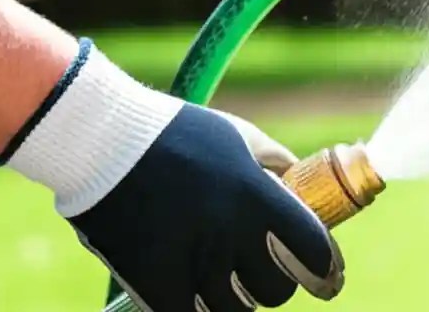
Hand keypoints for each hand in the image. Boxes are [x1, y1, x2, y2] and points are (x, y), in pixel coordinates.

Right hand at [0, 39, 342, 311]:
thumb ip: (275, 163)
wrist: (103, 141)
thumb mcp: (240, 136)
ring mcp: (192, 261)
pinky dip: (198, 310)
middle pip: (276, 290)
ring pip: (235, 310)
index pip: (312, 249)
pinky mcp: (154, 282)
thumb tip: (300, 181)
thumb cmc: (177, 134)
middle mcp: (230, 233)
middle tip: (267, 277)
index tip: (326, 276)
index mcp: (258, 197)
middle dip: (277, 286)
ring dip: (237, 302)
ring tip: (230, 288)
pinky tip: (196, 298)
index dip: (325, 268)